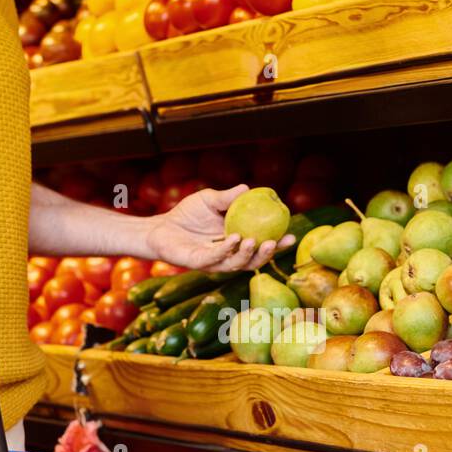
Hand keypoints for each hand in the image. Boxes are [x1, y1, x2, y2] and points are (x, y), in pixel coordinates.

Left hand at [146, 185, 293, 270]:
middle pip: (253, 260)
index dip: (277, 244)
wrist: (161, 227)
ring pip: (236, 264)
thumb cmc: (187, 214)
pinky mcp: (198, 263)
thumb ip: (228, 197)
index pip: (260, 245)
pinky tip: (234, 238)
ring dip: (248, 254)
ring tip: (255, 241)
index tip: (291, 235)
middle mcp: (228, 255)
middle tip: (276, 242)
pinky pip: (215, 258)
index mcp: (236, 242)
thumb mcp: (210, 200)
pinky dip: (226, 249)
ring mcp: (214, 261)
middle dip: (267, 254)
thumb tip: (248, 188)